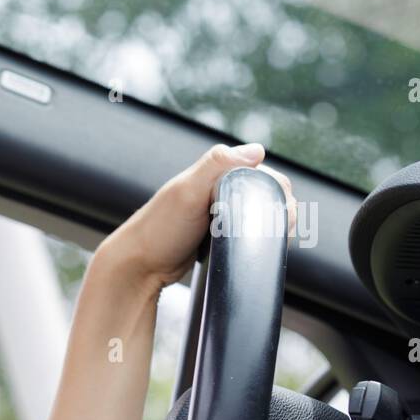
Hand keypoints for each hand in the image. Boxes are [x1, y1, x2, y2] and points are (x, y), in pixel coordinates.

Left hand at [100, 142, 296, 290]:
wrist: (138, 268)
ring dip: (270, 225)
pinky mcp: (216, 235)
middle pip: (265, 193)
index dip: (278, 190)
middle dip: (278, 210)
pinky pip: (246, 232)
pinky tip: (257, 248)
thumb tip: (257, 151)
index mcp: (213, 171)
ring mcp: (217, 213)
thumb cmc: (159, 230)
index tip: (281, 213)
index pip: (263, 172)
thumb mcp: (187, 193)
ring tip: (272, 241)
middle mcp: (216, 188)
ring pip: (258, 214)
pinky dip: (257, 238)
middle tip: (279, 230)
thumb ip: (217, 166)